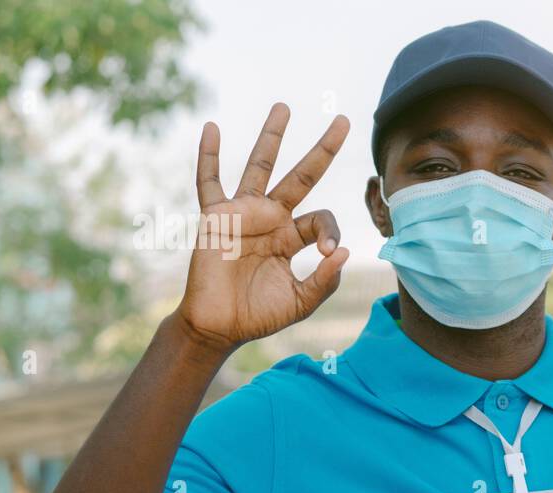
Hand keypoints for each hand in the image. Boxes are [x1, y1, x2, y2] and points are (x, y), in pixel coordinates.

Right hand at [177, 103, 350, 352]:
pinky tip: (212, 129)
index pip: (321, 219)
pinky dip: (208, 156)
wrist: (218, 326)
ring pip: (260, 166)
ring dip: (272, 136)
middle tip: (344, 121)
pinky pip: (208, 182)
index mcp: (292, 237)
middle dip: (323, 149)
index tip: (326, 252)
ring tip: (285, 107)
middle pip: (302, 176)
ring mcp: (243, 213)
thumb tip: (343, 251)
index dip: (329, 231)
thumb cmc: (258, 314)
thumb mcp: (301, 301)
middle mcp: (271, 218)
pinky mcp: (215, 217)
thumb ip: (324, 280)